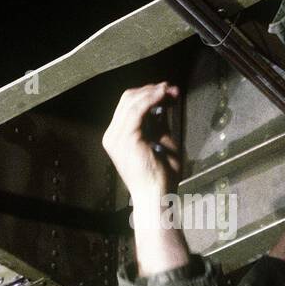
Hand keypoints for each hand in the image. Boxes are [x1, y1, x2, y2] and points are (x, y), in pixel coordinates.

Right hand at [102, 82, 182, 198]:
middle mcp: (113, 135)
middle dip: (151, 90)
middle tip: (171, 89)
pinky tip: (164, 95)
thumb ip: (159, 123)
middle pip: (128, 99)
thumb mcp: (161, 142)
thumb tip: (163, 103)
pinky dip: (152, 99)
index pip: (128, 106)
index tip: (168, 92)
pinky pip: (138, 109)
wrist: (156, 196)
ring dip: (153, 92)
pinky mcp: (126, 137)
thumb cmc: (160, 176)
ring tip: (170, 90)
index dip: (148, 94)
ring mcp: (116, 136)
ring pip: (132, 100)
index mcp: (118, 137)